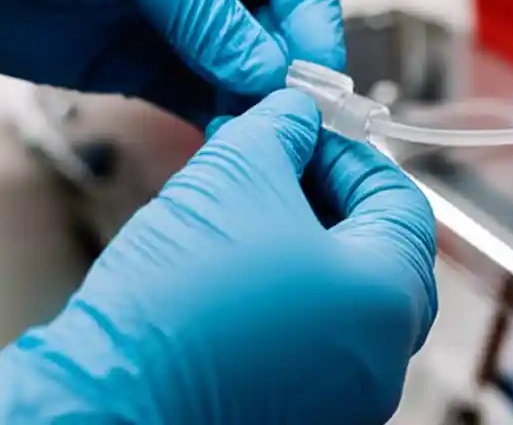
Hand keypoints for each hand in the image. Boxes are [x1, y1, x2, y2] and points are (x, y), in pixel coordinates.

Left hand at [0, 0, 343, 122]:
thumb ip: (201, 3)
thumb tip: (265, 68)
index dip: (311, 8)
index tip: (316, 63)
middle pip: (271, 16)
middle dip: (287, 63)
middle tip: (296, 114)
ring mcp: (164, 14)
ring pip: (236, 62)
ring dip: (255, 99)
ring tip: (266, 137)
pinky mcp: (131, 63)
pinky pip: (192, 93)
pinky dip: (214, 117)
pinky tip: (228, 141)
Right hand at [0, 90, 437, 424]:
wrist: (112, 392)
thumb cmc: (178, 298)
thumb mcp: (235, 173)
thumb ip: (281, 129)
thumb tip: (294, 116)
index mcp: (390, 297)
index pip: (401, 201)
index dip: (347, 152)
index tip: (304, 130)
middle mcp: (380, 358)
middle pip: (372, 249)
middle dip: (319, 193)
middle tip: (271, 161)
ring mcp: (342, 395)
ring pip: (337, 296)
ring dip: (295, 237)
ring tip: (236, 201)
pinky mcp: (294, 412)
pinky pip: (305, 337)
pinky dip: (279, 290)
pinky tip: (226, 258)